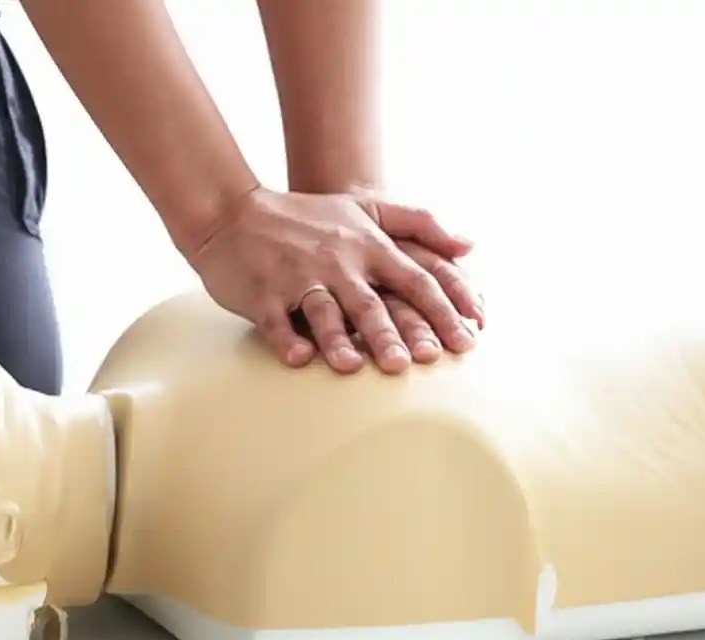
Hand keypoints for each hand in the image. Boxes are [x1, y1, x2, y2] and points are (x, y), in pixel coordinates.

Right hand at [186, 186, 484, 373]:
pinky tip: (299, 359)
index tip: (467, 338)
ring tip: (353, 366)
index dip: (445, 308)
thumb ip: (420, 222)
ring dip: (338, 339)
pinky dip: (286, 338)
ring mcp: (298, 277)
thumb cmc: (307, 217)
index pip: (416, 278)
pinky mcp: (263, 292)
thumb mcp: (366, 208)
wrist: (234, 212)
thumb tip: (470, 246)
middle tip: (417, 362)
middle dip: (396, 333)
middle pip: (372, 302)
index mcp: (368, 245)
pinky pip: (276, 319)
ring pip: (323, 311)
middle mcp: (338, 262)